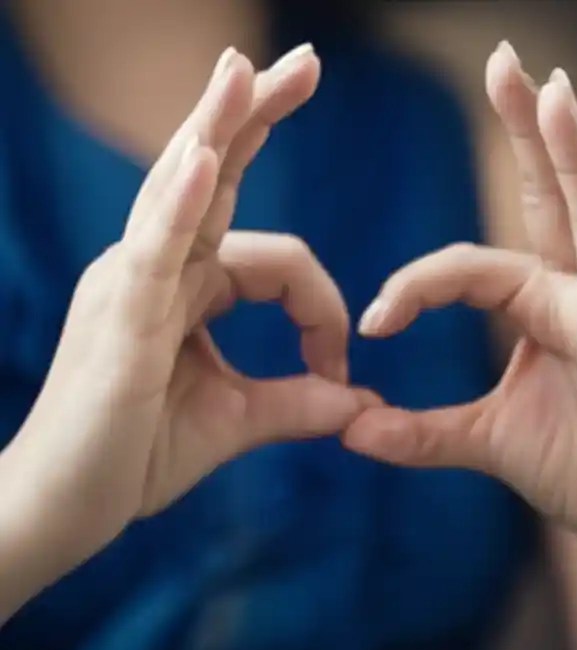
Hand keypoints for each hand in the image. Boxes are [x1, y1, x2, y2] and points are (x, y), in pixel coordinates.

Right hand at [0, 46, 374, 607]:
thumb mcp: (236, 423)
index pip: (278, 260)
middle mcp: (155, 269)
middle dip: (256, 114)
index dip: (324, 308)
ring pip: (180, 190)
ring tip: (246, 66)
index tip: (340, 370)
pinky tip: (202, 159)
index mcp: (184, 287)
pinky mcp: (121, 318)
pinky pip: (155, 248)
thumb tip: (364, 402)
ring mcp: (131, 285)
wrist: (63, 511)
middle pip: (212, 174)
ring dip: (216, 124)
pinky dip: (178, 203)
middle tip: (305, 62)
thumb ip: (298, 403)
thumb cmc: (131, 459)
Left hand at [339, 42, 576, 633]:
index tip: (372, 321)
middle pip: (548, 199)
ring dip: (570, 154)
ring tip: (552, 90)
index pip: (472, 266)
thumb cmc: (563, 470)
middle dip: (527, 130)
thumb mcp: (476, 440)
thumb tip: (348, 427)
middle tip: (505, 61)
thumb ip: (417, 430)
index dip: (418, 283)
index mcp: (541, 304)